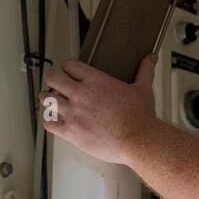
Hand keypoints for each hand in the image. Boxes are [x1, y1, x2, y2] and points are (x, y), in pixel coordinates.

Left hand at [40, 54, 159, 165]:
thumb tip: (150, 58)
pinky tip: (52, 122)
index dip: (68, 67)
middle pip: (53, 78)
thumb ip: (144, 71)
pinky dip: (49, 122)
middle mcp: (81, 95)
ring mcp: (74, 113)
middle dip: (52, 79)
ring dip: (47, 99)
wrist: (138, 140)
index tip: (69, 71)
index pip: (70, 65)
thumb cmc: (140, 118)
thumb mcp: (143, 89)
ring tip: (50, 101)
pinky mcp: (72, 132)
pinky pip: (50, 124)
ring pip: (47, 100)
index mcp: (96, 81)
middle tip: (54, 83)